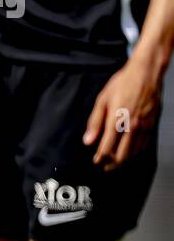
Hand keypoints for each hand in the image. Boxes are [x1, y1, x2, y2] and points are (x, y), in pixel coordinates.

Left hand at [83, 47, 163, 169]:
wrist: (146, 74)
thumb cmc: (122, 84)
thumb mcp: (102, 100)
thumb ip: (94, 122)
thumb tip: (87, 140)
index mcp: (117, 120)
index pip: (107, 148)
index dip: (100, 158)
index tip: (95, 162)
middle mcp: (132, 126)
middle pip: (122, 155)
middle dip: (112, 164)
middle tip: (104, 166)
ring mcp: (144, 126)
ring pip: (134, 152)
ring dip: (124, 160)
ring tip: (115, 162)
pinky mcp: (152, 124)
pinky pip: (145, 145)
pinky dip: (136, 152)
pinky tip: (130, 152)